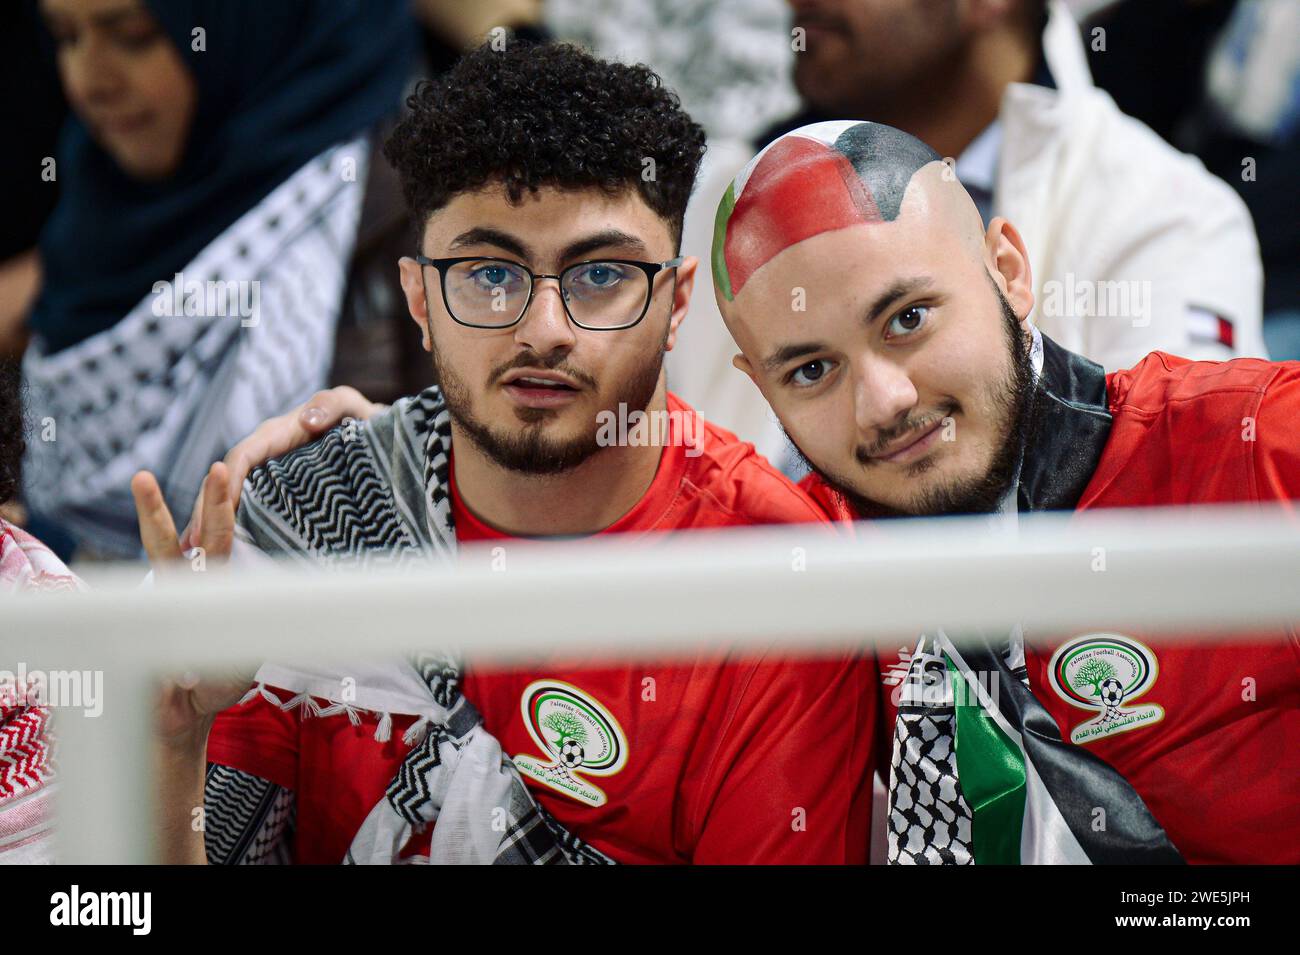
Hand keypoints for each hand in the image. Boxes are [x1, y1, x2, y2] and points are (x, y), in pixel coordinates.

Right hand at [133, 463, 252, 743]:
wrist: (180, 718)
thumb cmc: (213, 681)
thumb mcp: (243, 651)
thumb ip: (247, 626)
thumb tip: (262, 606)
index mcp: (214, 585)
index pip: (222, 540)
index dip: (224, 509)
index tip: (226, 472)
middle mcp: (186, 585)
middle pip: (195, 535)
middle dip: (206, 501)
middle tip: (217, 466)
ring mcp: (158, 599)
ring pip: (159, 553)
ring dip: (154, 515)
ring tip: (144, 478)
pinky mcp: (138, 622)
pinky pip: (143, 604)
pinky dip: (160, 601)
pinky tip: (162, 597)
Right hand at [180, 386, 381, 548]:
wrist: (377, 437)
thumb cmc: (363, 419)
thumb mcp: (349, 406)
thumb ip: (332, 404)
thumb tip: (307, 420)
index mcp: (278, 434)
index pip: (243, 457)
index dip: (227, 482)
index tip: (215, 512)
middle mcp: (266, 454)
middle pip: (227, 482)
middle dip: (206, 510)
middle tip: (191, 544)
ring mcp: (269, 475)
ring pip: (232, 498)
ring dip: (211, 523)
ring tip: (195, 554)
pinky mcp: (278, 493)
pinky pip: (250, 508)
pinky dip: (232, 527)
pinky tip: (223, 553)